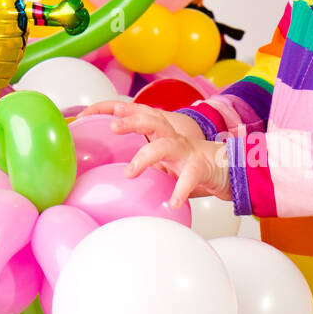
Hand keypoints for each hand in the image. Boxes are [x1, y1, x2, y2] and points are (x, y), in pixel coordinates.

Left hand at [75, 97, 230, 207]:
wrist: (227, 169)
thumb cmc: (189, 164)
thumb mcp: (163, 159)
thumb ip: (143, 160)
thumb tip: (108, 174)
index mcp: (161, 133)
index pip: (136, 113)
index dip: (112, 109)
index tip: (86, 115)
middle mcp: (172, 137)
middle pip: (151, 120)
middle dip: (132, 121)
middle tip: (113, 127)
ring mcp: (186, 152)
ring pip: (165, 145)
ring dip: (146, 156)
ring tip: (130, 172)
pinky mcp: (200, 168)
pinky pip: (189, 178)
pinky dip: (180, 190)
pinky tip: (172, 204)